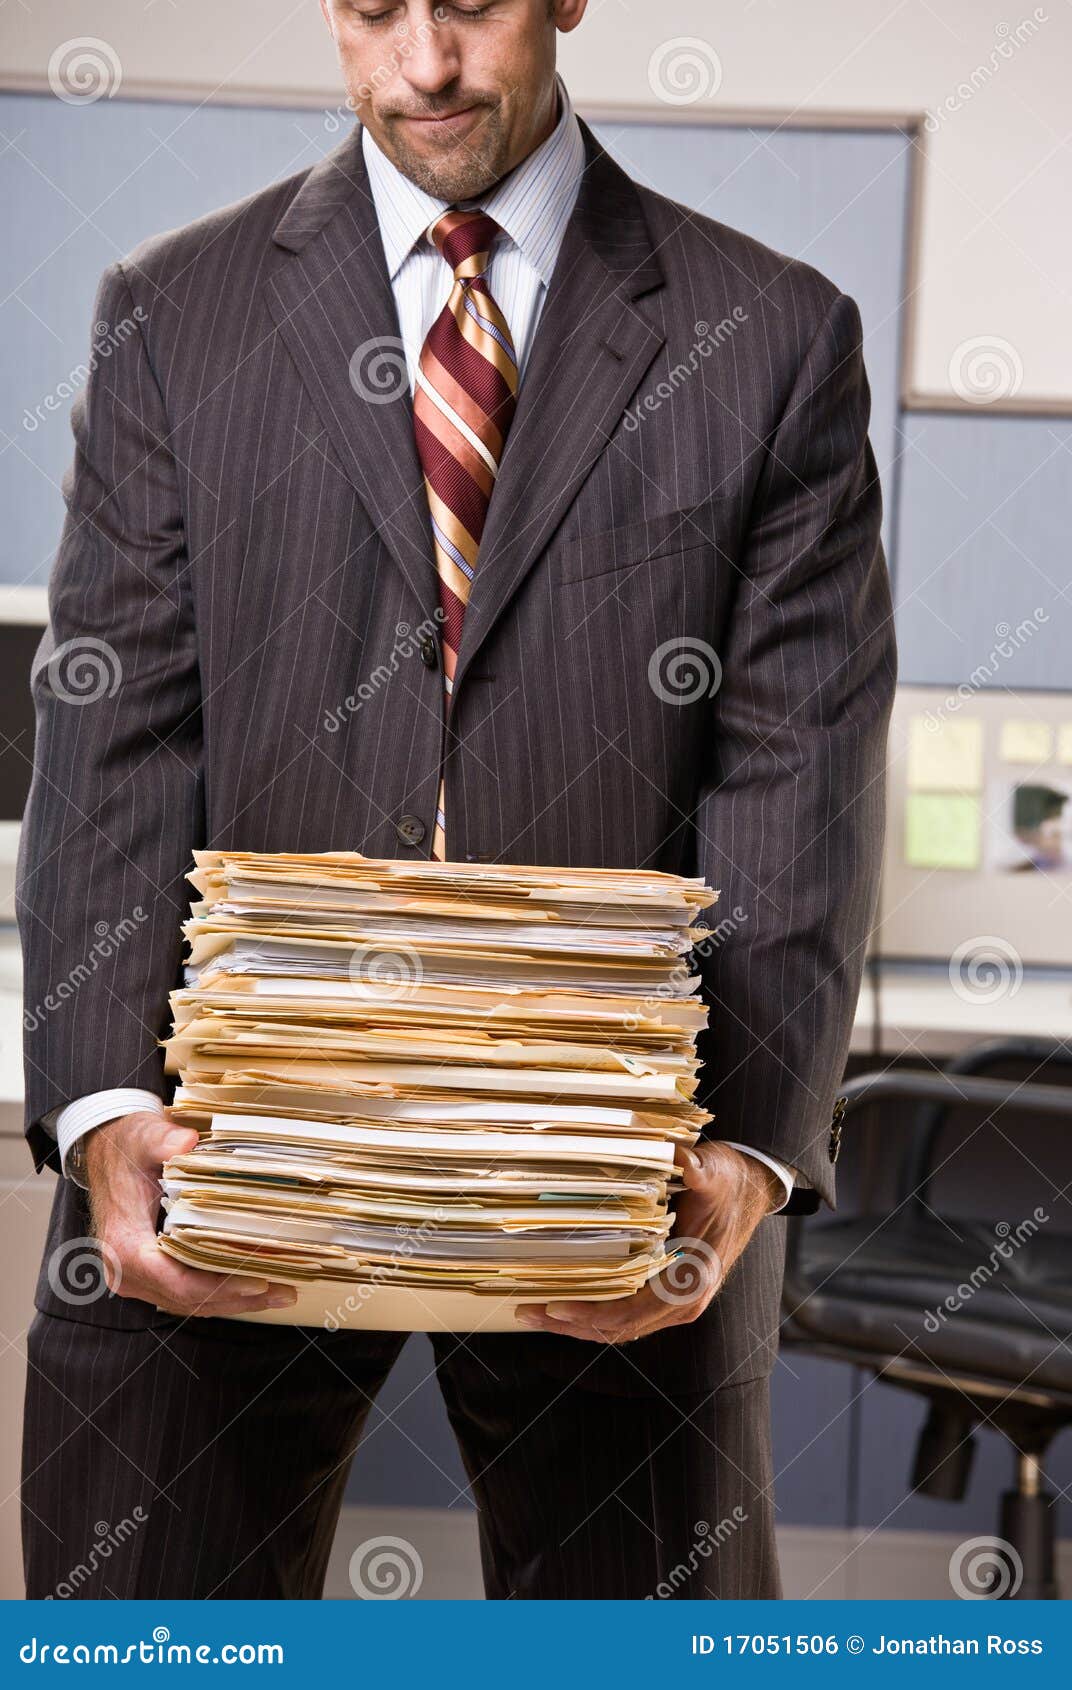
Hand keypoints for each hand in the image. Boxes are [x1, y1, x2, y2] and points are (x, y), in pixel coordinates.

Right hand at [82, 1110, 297, 1317]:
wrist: (108, 1152)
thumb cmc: (127, 1147)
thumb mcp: (144, 1137)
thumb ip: (164, 1140)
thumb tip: (187, 1143)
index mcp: (126, 1245)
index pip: (179, 1282)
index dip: (221, 1286)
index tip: (259, 1282)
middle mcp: (127, 1271)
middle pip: (190, 1300)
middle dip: (239, 1298)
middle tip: (284, 1291)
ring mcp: (136, 1277)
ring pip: (190, 1302)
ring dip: (234, 1300)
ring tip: (278, 1293)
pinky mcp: (149, 1273)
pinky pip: (186, 1292)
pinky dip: (219, 1291)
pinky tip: (251, 1286)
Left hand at [515, 1141, 782, 1344]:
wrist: (754, 1191)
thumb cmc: (732, 1182)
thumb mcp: (715, 1171)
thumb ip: (695, 1167)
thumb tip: (677, 1154)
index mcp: (691, 1280)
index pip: (632, 1312)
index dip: (590, 1313)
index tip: (555, 1306)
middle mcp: (684, 1301)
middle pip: (619, 1329)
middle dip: (571, 1324)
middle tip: (526, 1312)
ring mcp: (678, 1302)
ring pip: (622, 1328)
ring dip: (580, 1322)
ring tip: (537, 1312)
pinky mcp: (671, 1294)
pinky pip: (629, 1316)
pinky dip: (597, 1313)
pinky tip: (570, 1300)